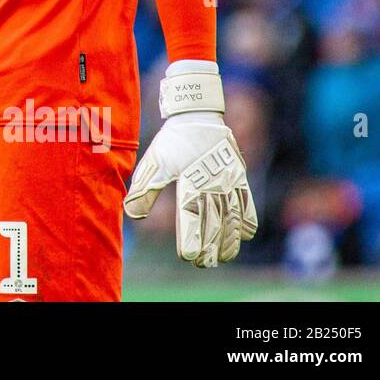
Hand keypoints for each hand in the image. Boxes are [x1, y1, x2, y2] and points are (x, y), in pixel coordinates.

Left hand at [125, 92, 258, 266]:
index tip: (189, 257)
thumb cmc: (173, 141)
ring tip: (223, 257)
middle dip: (209, 246)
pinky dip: (247, 220)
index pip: (191, 217)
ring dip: (229, 240)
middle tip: (203, 265)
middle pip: (214, 223)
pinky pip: (247, 202)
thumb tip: (131, 213)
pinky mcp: (239, 176)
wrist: (198, 114)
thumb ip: (145, 189)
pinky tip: (245, 235)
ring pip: (233, 217)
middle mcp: (213, 184)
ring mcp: (229, 181)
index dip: (191, 238)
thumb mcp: (155, 162)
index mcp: (190, 181)